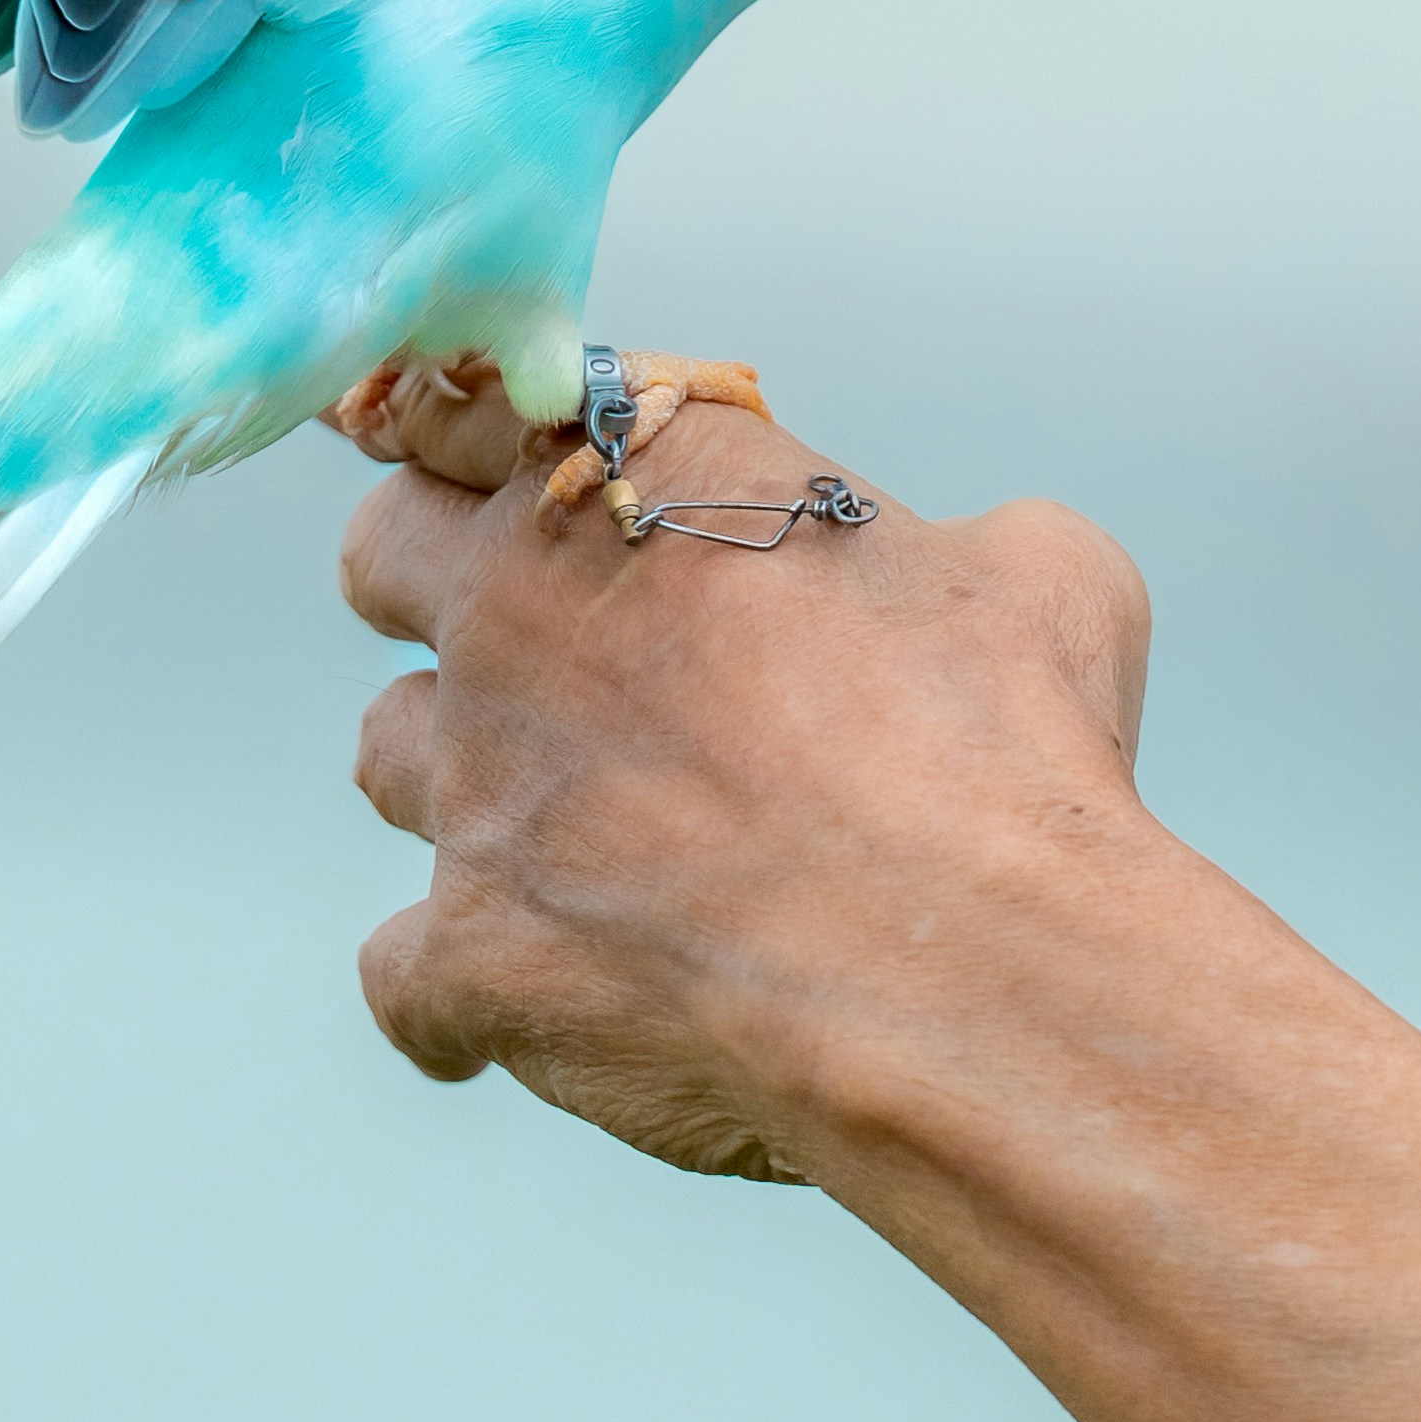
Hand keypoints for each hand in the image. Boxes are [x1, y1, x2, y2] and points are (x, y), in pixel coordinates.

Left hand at [338, 359, 1153, 1195]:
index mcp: (652, 478)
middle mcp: (522, 603)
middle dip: (430, 593)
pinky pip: (399, 976)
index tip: (491, 488)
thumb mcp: (1039, 576)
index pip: (473, 406)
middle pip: (382, 555)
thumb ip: (946, 549)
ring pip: (389, 753)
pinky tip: (535, 1015)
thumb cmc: (1015, 758)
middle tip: (520, 654)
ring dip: (464, 787)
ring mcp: (477, 779)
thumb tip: (959, 581)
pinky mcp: (470, 948)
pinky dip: (459, 997)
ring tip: (569, 840)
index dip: (472, 449)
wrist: (972, 964)